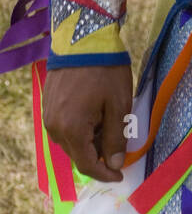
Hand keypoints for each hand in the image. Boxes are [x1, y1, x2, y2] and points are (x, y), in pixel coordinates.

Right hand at [43, 64, 132, 182]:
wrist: (83, 38)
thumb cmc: (105, 70)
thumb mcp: (118, 104)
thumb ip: (116, 138)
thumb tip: (115, 164)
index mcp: (72, 129)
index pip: (87, 165)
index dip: (105, 174)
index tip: (120, 174)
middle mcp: (55, 127)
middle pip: (77, 155)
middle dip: (98, 156)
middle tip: (119, 144)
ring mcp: (48, 116)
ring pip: (70, 142)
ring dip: (89, 142)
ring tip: (108, 124)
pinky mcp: (48, 106)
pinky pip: (64, 128)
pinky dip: (80, 129)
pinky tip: (95, 116)